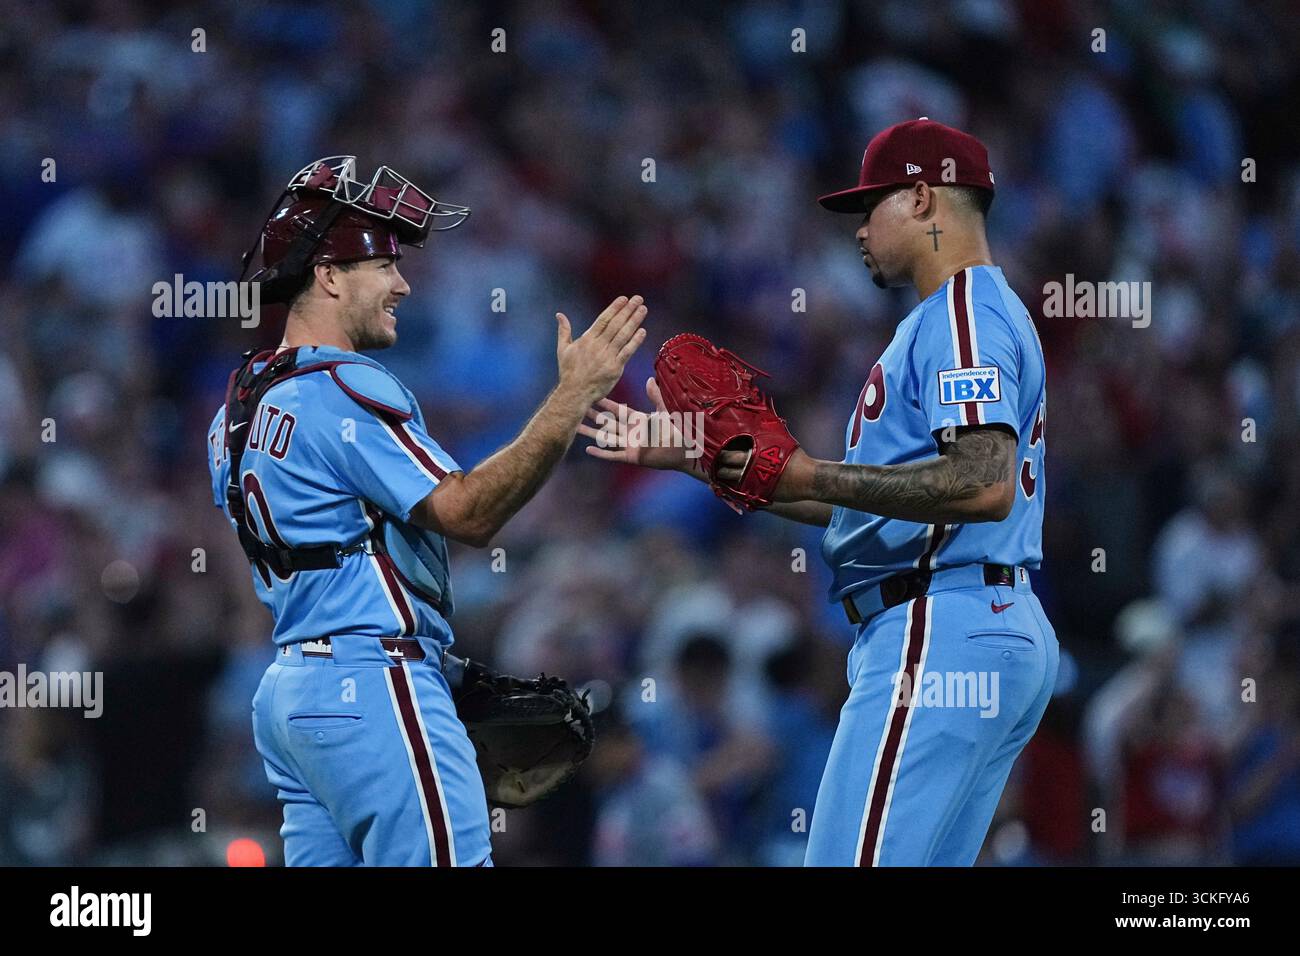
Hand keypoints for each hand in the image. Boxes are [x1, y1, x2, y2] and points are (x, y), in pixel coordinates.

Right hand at [555, 295, 647, 405]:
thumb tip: (559, 315)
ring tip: (643, 310)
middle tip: (638, 299)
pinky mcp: (615, 368)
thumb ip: (564, 330)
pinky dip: (635, 341)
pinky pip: (627, 352)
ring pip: (623, 335)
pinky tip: (642, 331)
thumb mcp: (563, 349)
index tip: (624, 299)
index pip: (603, 319)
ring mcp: (607, 357)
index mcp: (587, 340)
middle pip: (616, 324)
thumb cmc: (568, 372)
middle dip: (628, 310)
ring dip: (634, 321)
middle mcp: (598, 346)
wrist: (574, 393)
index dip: (615, 308)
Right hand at [579, 376, 700, 472]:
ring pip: (605, 437)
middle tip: (577, 407)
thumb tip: (650, 379)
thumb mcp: (664, 411)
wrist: (685, 450)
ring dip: (590, 432)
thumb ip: (655, 396)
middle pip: (607, 422)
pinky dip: (600, 453)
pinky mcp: (631, 457)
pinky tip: (587, 449)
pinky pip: (612, 455)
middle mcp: (631, 431)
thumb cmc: (678, 430)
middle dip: (592, 415)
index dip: (604, 403)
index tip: (592, 394)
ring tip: (575, 427)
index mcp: (638, 419)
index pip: (617, 409)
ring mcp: (629, 444)